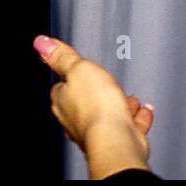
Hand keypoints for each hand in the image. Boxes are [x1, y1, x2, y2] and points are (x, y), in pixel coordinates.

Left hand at [34, 36, 153, 178]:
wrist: (118, 141)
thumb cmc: (96, 107)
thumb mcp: (78, 68)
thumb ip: (62, 56)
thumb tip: (42, 43)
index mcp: (63, 102)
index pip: (61, 87)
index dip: (70, 77)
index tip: (76, 70)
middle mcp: (77, 121)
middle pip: (85, 103)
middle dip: (96, 93)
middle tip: (103, 84)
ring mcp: (99, 133)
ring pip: (108, 116)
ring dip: (119, 104)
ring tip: (128, 97)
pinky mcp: (119, 142)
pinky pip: (129, 127)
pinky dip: (137, 118)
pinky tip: (144, 111)